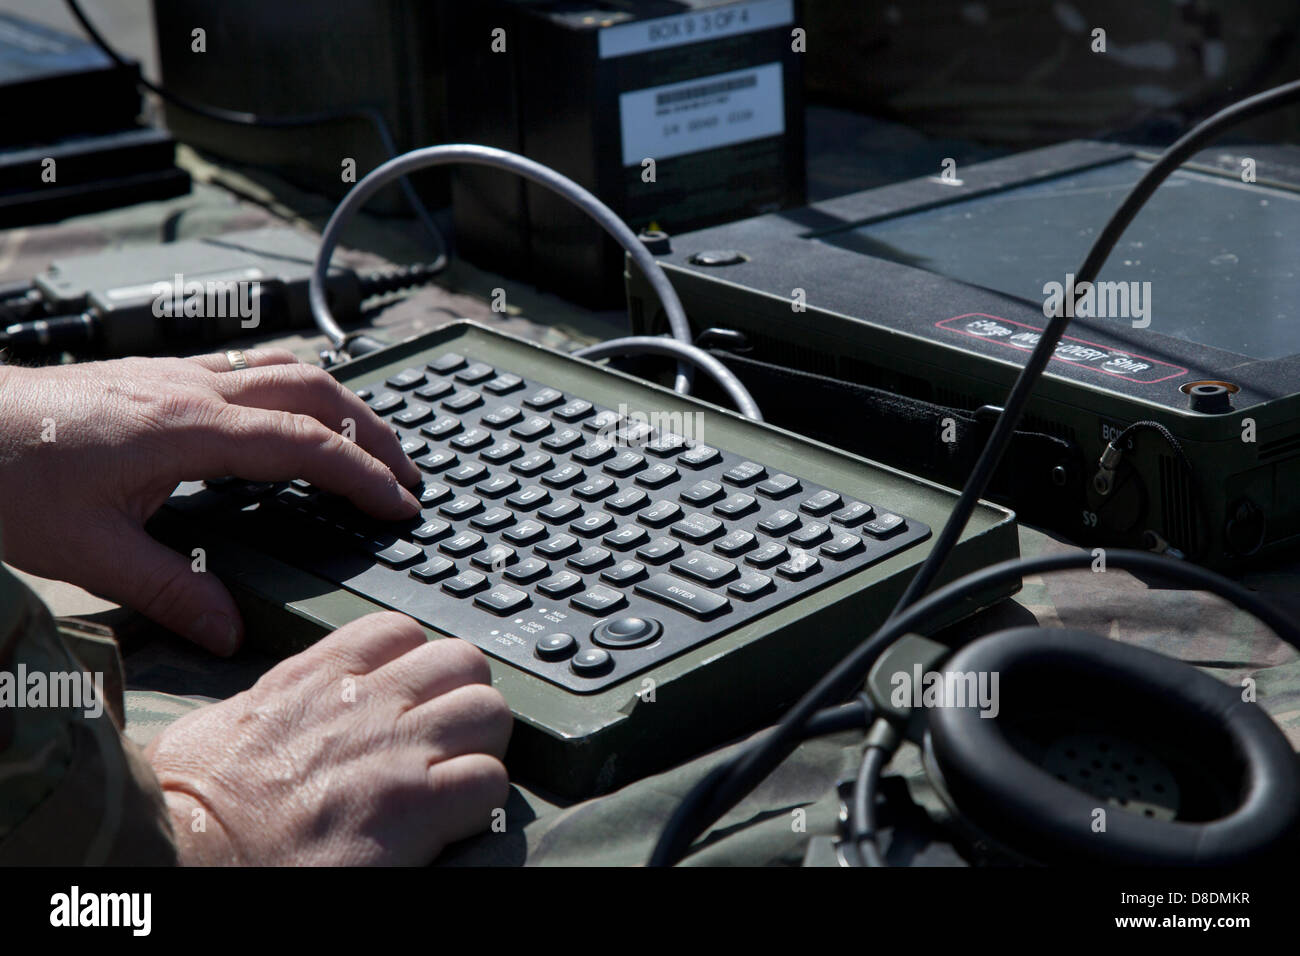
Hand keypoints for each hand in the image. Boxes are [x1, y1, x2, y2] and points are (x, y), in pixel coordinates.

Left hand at [0, 350, 421, 653]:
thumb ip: (171, 590)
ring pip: (286, 368)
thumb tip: (229, 631)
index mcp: (187, 429)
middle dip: (373, 432)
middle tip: (409, 473)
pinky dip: (296, 391)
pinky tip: (294, 419)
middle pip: (315, 391)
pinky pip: (251, 368)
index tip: (400, 505)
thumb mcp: (88, 551)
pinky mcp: (157, 374)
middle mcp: (192, 390)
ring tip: (370, 443)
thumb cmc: (6, 476)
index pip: (304, 446)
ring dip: (341, 404)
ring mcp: (176, 374)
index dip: (362, 476)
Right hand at [145, 612, 511, 864]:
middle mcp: (366, 702)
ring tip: (456, 776)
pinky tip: (453, 819)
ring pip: (490, 713)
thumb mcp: (221, 724)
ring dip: (482, 745)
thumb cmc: (190, 806)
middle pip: (463, 661)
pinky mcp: (416, 808)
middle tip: (445, 737)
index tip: (407, 696)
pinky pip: (490, 782)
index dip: (415, 663)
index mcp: (316, 677)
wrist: (185, 858)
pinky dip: (481, 801)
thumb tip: (277, 707)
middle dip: (462, 697)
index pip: (400, 631)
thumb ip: (272, 701)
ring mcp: (397, 751)